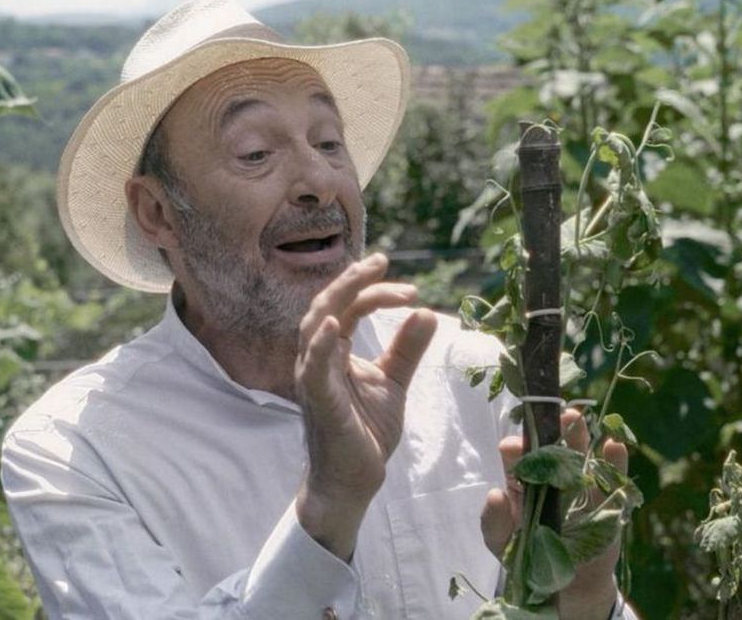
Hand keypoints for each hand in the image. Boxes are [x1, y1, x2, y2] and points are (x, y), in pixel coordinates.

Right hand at [294, 253, 437, 559]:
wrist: (355, 480)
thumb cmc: (365, 431)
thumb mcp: (394, 382)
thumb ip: (407, 349)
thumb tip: (428, 313)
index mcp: (334, 352)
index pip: (351, 308)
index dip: (377, 292)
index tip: (412, 290)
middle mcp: (317, 359)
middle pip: (327, 305)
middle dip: (352, 280)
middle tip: (381, 260)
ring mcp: (313, 379)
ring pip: (314, 326)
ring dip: (339, 298)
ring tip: (362, 276)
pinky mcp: (318, 402)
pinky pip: (314, 368)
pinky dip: (321, 344)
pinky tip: (336, 324)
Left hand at [481, 408, 627, 619]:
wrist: (566, 586)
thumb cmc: (527, 558)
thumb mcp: (502, 543)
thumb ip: (494, 522)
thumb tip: (494, 494)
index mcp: (522, 483)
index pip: (517, 458)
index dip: (515, 449)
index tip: (512, 448)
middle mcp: (550, 477)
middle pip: (550, 447)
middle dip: (551, 429)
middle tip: (552, 415)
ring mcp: (579, 487)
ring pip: (580, 455)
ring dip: (579, 435)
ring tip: (576, 417)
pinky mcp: (605, 502)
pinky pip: (611, 480)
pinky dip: (615, 461)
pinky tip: (614, 446)